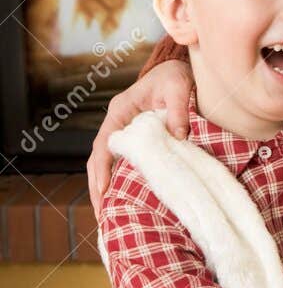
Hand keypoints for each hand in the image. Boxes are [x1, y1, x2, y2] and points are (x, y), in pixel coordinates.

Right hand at [88, 59, 194, 215]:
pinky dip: (118, 181)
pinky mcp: (135, 141)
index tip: (103, 190)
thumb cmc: (176, 76)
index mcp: (120, 110)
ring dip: (105, 188)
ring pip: (107, 164)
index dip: (102, 167)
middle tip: (101, 214)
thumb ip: (178, 109)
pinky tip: (122, 200)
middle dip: (97, 186)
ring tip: (107, 216)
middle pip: (99, 158)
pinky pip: (121, 163)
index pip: (105, 143)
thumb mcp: (178, 86)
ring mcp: (124, 133)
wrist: (178, 71)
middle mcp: (117, 123)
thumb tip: (179, 136)